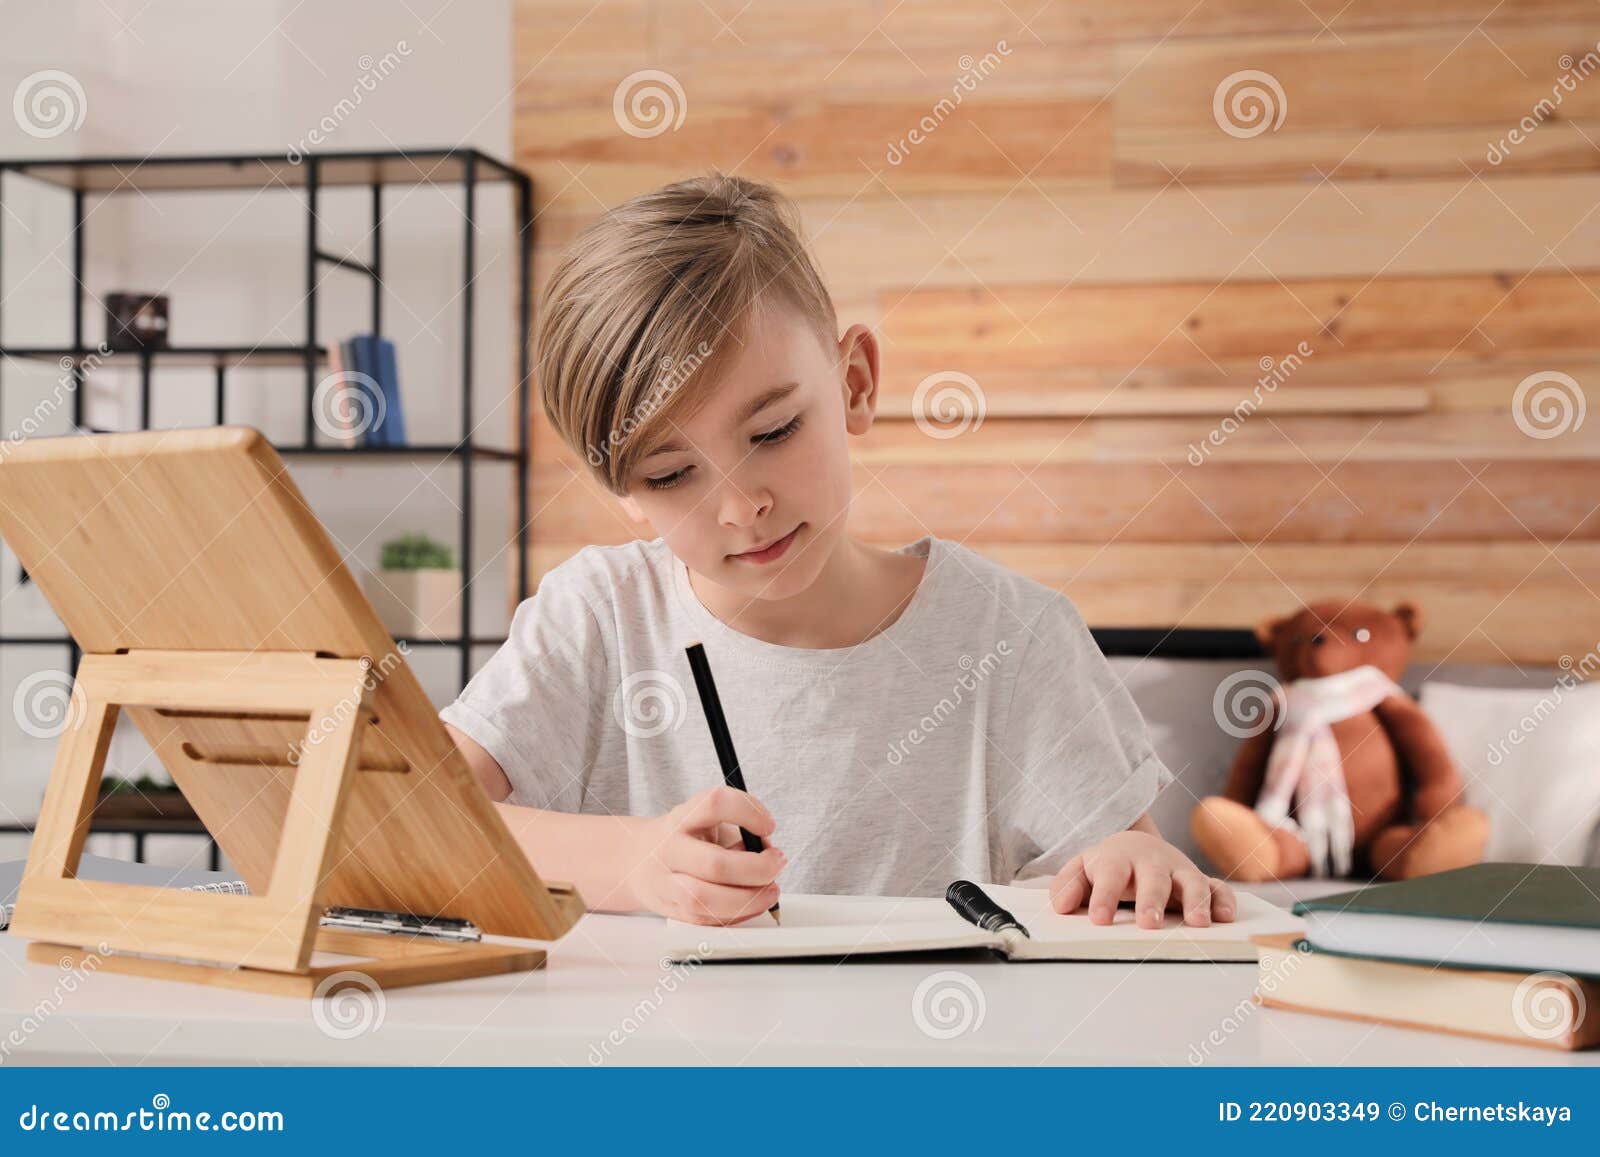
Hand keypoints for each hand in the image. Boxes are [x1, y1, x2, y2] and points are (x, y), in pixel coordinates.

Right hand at [622, 785, 785, 924]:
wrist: (637, 859)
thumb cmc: (683, 838)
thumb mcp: (707, 822)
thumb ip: (739, 833)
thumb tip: (770, 854)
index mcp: (682, 818)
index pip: (715, 804)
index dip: (749, 812)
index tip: (768, 824)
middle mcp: (670, 849)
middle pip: (715, 864)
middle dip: (758, 868)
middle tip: (777, 862)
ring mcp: (667, 883)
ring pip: (706, 900)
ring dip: (748, 899)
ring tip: (770, 889)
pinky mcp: (672, 911)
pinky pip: (707, 920)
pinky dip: (738, 914)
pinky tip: (751, 902)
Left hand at [1049, 830, 1235, 928]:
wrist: (1135, 845)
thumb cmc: (1108, 867)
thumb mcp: (1082, 871)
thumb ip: (1068, 886)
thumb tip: (1060, 907)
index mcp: (1119, 859)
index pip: (1110, 875)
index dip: (1104, 896)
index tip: (1099, 919)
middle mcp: (1152, 863)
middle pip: (1153, 878)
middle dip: (1152, 900)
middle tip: (1148, 923)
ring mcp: (1179, 871)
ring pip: (1192, 881)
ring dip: (1196, 901)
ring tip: (1197, 924)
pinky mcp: (1200, 881)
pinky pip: (1218, 888)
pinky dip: (1224, 900)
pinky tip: (1225, 917)